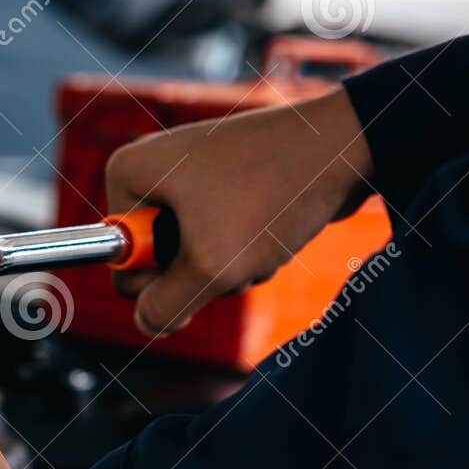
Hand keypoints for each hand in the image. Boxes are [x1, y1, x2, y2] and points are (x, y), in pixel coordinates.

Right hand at [105, 87, 374, 335]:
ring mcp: (188, 176)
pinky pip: (220, 240)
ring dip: (231, 264)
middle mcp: (151, 170)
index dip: (162, 281)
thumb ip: (165, 308)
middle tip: (237, 248)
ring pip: (193, 257)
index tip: (203, 255)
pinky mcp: (223, 184)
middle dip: (202, 272)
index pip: (121, 268)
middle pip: (157, 265)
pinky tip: (275, 228)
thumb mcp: (209, 268)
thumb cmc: (273, 197)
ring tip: (262, 233)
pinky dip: (248, 247)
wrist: (347, 146)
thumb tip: (147, 322)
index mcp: (128, 175)